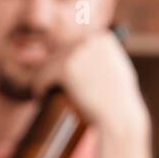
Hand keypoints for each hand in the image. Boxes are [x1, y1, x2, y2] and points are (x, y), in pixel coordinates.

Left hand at [31, 30, 148, 136]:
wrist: (118, 118)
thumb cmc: (119, 103)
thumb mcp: (117, 72)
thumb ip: (103, 58)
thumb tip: (87, 48)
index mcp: (103, 39)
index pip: (75, 47)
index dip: (66, 64)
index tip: (63, 79)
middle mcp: (91, 40)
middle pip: (60, 53)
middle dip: (54, 71)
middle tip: (49, 87)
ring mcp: (78, 52)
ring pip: (49, 64)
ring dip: (44, 79)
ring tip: (43, 92)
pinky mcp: (66, 67)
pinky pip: (43, 75)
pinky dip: (39, 86)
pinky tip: (40, 96)